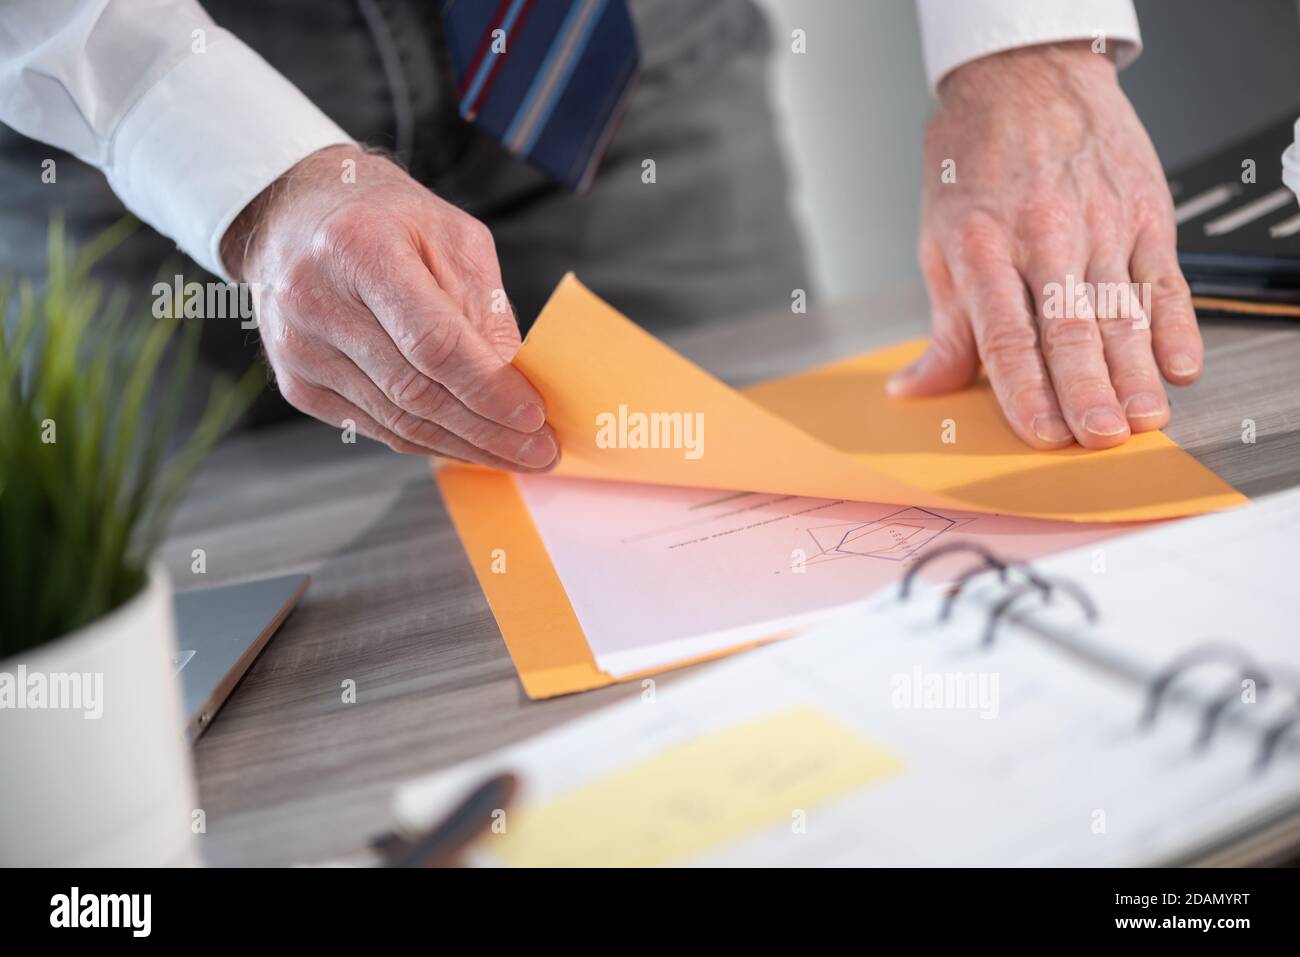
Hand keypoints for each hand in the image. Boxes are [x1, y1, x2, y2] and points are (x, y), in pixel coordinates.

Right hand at [221, 144, 557, 469]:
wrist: (298, 217)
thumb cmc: (384, 219)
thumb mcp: (452, 237)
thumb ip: (485, 308)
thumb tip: (516, 382)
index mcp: (358, 249)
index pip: (433, 343)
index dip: (488, 388)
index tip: (535, 417)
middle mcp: (315, 301)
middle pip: (415, 391)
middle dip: (487, 430)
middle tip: (540, 450)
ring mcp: (299, 348)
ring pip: (398, 420)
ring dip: (464, 445)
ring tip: (515, 455)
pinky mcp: (297, 383)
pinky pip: (377, 426)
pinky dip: (429, 442)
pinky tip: (469, 445)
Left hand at [891, 42, 1202, 449]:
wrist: (1025, 74)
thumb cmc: (975, 161)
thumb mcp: (939, 240)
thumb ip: (945, 326)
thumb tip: (916, 390)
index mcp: (983, 247)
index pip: (1006, 334)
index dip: (1025, 389)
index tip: (1042, 433)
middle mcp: (1043, 236)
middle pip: (1068, 328)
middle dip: (1087, 390)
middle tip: (1100, 437)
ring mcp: (1099, 222)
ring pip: (1120, 310)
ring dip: (1134, 370)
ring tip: (1142, 416)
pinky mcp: (1142, 210)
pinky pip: (1163, 276)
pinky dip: (1176, 322)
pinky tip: (1180, 362)